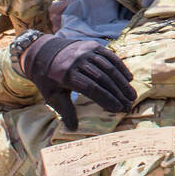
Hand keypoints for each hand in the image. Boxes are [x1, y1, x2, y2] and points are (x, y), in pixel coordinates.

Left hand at [20, 35, 136, 130]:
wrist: (42, 51)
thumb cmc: (48, 78)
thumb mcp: (52, 96)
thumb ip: (65, 112)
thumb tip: (73, 130)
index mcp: (67, 75)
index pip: (91, 88)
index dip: (106, 99)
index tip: (118, 108)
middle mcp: (78, 61)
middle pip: (103, 79)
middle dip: (118, 93)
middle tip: (129, 105)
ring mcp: (86, 51)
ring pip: (109, 68)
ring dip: (122, 82)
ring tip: (132, 95)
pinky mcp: (92, 45)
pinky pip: (110, 56)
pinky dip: (121, 67)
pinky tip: (128, 78)